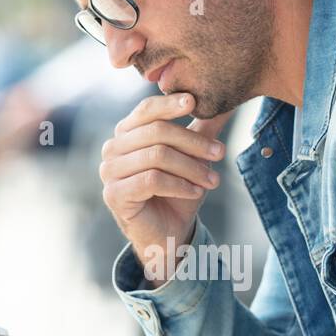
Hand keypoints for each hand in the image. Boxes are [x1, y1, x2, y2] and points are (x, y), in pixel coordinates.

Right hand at [99, 92, 229, 283]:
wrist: (169, 232)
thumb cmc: (177, 191)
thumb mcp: (193, 157)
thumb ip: (203, 130)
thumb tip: (226, 104)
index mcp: (127, 133)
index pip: (146, 110)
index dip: (169, 104)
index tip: (194, 102)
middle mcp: (112, 148)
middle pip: (156, 132)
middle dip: (193, 142)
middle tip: (220, 153)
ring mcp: (109, 171)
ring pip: (156, 156)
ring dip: (191, 167)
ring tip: (213, 180)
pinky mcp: (114, 194)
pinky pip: (151, 180)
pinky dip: (179, 185)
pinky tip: (196, 192)